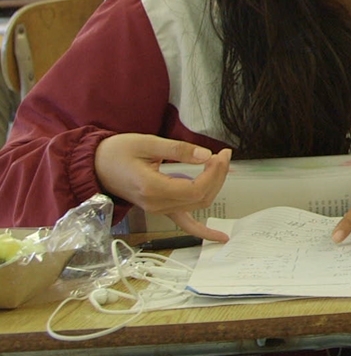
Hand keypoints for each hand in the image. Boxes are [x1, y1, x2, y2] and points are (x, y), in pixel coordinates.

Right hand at [94, 134, 231, 241]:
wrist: (96, 166)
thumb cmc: (117, 152)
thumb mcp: (147, 143)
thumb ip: (178, 150)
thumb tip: (205, 156)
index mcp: (152, 188)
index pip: (195, 188)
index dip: (214, 173)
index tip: (220, 155)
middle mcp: (156, 204)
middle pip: (200, 197)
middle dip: (218, 176)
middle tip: (224, 155)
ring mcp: (158, 209)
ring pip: (197, 205)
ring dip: (214, 187)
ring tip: (220, 165)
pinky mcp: (160, 209)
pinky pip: (185, 224)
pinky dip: (204, 231)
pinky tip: (221, 238)